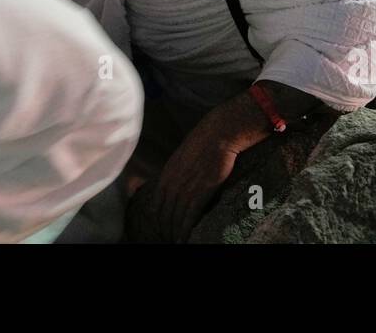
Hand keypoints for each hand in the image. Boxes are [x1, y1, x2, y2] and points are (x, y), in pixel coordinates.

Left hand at [148, 113, 240, 241]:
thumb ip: (177, 171)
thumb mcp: (183, 156)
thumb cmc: (204, 142)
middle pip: (164, 213)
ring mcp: (186, 188)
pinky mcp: (201, 192)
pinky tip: (182, 239)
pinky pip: (189, 216)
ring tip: (174, 242)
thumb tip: (176, 180)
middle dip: (164, 228)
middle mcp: (173, 183)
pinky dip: (184, 230)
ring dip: (174, 232)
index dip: (157, 217)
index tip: (159, 226)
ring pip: (175, 217)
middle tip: (166, 238)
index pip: (156, 202)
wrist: (219, 134)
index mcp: (167, 174)